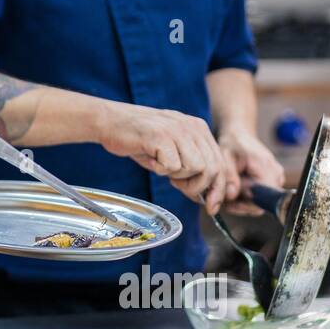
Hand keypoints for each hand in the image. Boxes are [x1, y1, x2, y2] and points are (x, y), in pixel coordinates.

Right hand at [91, 100, 227, 214]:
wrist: (109, 121)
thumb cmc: (139, 139)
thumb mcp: (172, 150)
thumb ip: (191, 166)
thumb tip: (207, 195)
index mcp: (198, 128)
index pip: (220, 163)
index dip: (218, 189)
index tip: (212, 207)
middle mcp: (191, 127)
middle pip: (212, 168)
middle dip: (196, 187)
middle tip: (176, 185)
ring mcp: (177, 130)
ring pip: (195, 168)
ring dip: (178, 176)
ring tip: (161, 167)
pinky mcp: (160, 136)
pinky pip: (172, 166)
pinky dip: (160, 169)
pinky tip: (151, 158)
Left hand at [216, 128, 284, 215]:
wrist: (240, 135)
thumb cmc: (233, 143)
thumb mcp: (225, 156)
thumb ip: (229, 177)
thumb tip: (232, 195)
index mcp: (266, 168)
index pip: (263, 201)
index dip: (245, 205)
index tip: (230, 200)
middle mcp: (276, 174)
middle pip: (261, 204)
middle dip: (240, 203)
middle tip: (225, 194)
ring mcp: (276, 178)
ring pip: (259, 202)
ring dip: (242, 200)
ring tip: (230, 187)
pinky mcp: (272, 180)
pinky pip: (259, 197)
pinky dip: (246, 195)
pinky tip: (237, 186)